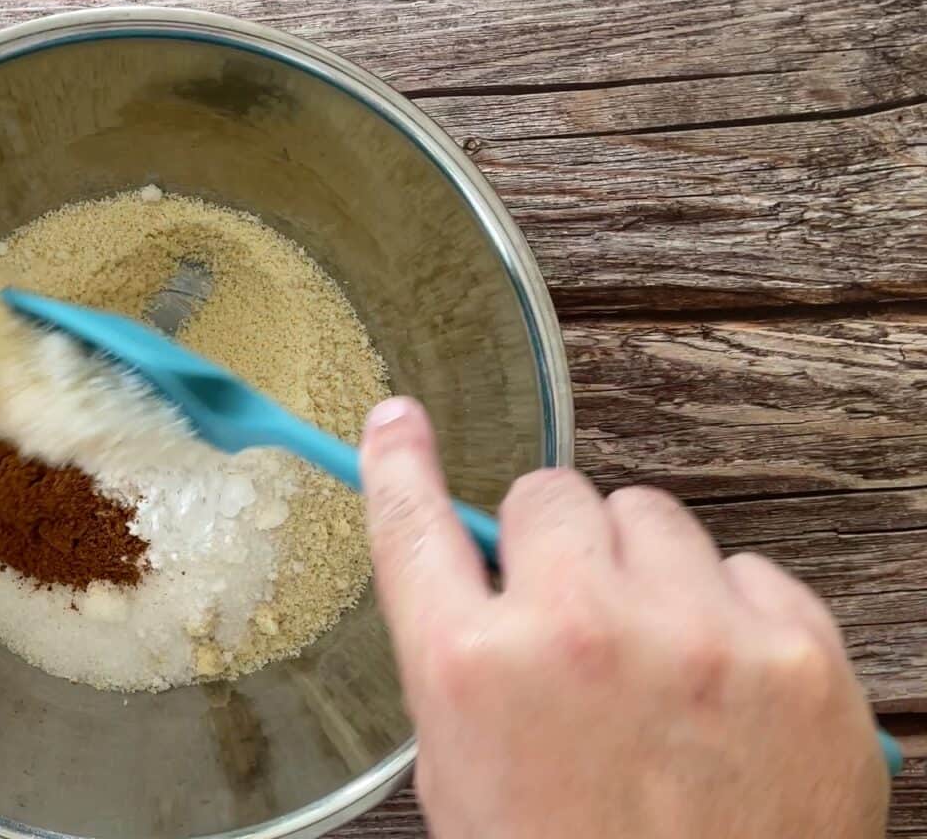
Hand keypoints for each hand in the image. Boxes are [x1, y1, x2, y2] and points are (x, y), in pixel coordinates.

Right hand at [359, 397, 887, 838]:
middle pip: (549, 494)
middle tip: (572, 612)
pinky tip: (724, 682)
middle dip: (554, 546)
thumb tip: (480, 570)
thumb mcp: (466, 777)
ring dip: (642, 570)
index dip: (400, 460)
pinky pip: (750, 567)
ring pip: (652, 515)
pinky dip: (732, 611)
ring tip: (656, 657)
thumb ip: (462, 662)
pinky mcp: (797, 655)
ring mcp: (698, 638)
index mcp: (473, 673)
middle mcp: (580, 635)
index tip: (399, 419)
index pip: (415, 524)